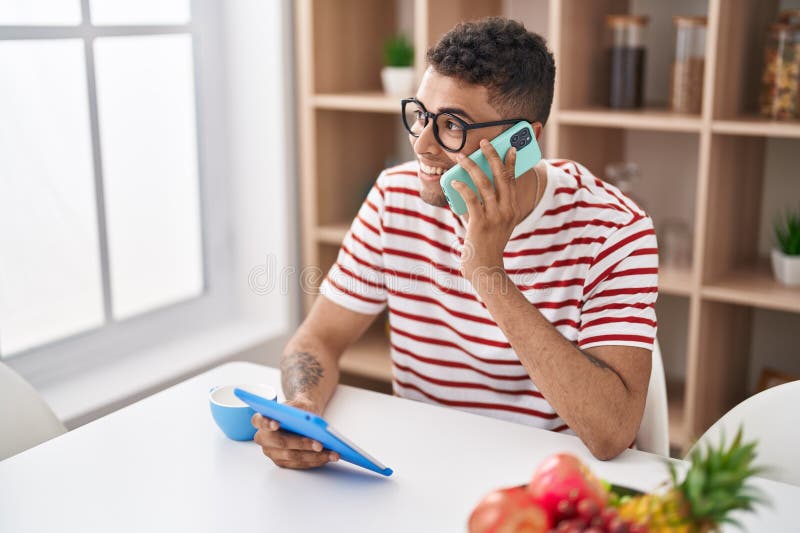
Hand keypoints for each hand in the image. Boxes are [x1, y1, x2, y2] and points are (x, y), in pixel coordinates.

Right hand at [251, 398, 339, 468]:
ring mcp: (272, 453)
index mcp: (262, 420)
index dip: (266, 423)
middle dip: (302, 444)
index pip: (258, 421)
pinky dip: (316, 461)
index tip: (276, 423)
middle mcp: (263, 438)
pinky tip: (328, 457)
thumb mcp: (297, 403)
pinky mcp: (283, 462)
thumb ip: (296, 408)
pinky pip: (300, 464)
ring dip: (314, 456)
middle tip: (319, 444)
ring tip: (331, 453)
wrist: (303, 418)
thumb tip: (305, 419)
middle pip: (281, 443)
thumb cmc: (298, 410)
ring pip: (292, 457)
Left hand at [451, 139, 520, 282]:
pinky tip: (454, 181)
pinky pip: (471, 199)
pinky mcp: (480, 224)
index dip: (511, 162)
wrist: (485, 268)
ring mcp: (495, 217)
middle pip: (501, 176)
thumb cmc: (487, 246)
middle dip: (492, 156)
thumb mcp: (496, 225)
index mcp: (512, 209)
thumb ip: (489, 208)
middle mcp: (507, 211)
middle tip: (483, 142)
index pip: (513, 180)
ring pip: (484, 184)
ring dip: (472, 167)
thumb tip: (472, 188)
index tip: (509, 147)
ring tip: (461, 157)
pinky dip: (462, 187)